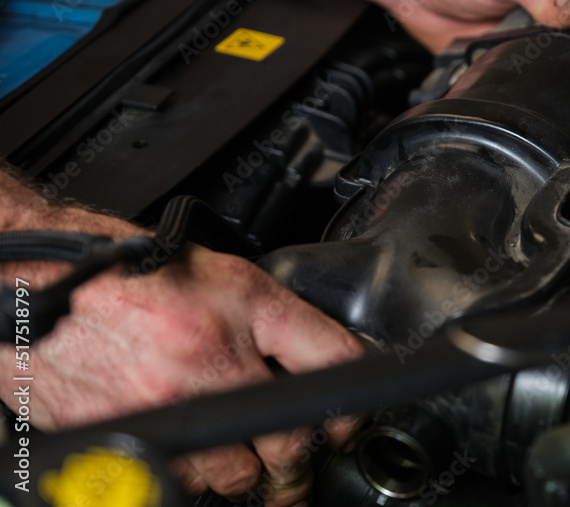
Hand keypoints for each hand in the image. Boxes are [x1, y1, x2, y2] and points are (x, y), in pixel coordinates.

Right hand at [0, 215, 362, 505]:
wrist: (35, 287)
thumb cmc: (122, 272)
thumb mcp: (215, 269)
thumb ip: (270, 314)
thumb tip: (319, 356)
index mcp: (241, 306)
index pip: (332, 360)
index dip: (352, 397)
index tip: (348, 416)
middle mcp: (208, 359)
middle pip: (292, 440)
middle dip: (304, 455)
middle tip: (301, 453)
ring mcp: (167, 407)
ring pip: (241, 475)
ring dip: (254, 473)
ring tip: (253, 461)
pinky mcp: (129, 439)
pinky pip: (187, 481)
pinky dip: (199, 475)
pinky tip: (198, 452)